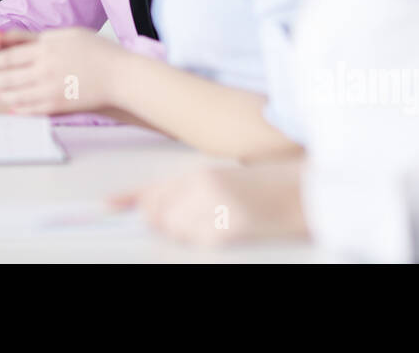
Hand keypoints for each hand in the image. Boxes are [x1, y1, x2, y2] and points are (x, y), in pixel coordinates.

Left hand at [0, 27, 126, 114]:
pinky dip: (18, 107)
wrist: (120, 76)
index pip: (8, 55)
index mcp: (45, 48)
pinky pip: (31, 108)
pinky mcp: (58, 105)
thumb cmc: (97, 51)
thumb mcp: (66, 34)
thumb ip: (35, 37)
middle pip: (7, 75)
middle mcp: (44, 69)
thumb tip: (10, 40)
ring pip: (15, 93)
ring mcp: (50, 89)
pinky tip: (12, 105)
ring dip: (0, 92)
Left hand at [111, 160, 308, 246]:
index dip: (130, 201)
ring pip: (178, 232)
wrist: (310, 192)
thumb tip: (151, 208)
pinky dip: (210, 242)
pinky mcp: (229, 228)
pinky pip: (201, 244)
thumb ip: (189, 192)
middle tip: (202, 219)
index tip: (108, 205)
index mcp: (200, 174)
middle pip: (160, 217)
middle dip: (171, 222)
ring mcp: (214, 208)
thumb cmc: (272, 188)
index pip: (153, 192)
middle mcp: (202, 187)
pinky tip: (231, 230)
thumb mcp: (226, 181)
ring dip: (191, 233)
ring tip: (222, 223)